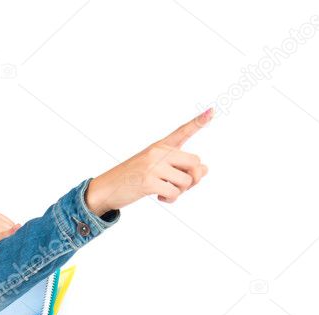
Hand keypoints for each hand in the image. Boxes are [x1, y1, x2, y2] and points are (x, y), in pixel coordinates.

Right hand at [85, 108, 212, 213]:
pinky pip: (174, 192)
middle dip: (193, 178)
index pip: (182, 131)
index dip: (198, 121)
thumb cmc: (132, 178)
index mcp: (160, 146)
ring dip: (181, 191)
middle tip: (181, 186)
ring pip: (186, 180)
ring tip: (167, 192)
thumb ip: (179, 168)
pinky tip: (160, 198)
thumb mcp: (155, 169)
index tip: (212, 110)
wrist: (106, 188)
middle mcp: (157, 152)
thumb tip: (206, 169)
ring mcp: (152, 166)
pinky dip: (171, 199)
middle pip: (195, 162)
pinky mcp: (148, 181)